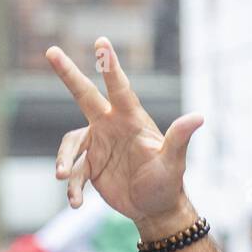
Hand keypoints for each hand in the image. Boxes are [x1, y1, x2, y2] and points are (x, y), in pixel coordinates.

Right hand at [46, 38, 202, 235]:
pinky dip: (73, 188)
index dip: (109, 66)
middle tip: (51, 51)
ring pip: (71, 144)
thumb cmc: (168, 183)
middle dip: (69, 74)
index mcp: (131, 121)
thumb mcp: (173, 163)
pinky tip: (76, 203)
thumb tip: (199, 117)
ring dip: (65, 160)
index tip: (102, 42)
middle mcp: (110, 127)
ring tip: (63, 178)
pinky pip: (74, 173)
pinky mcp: (90, 167)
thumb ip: (179, 138)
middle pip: (85, 96)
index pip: (119, 89)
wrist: (156, 209)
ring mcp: (98, 145)